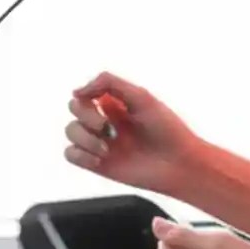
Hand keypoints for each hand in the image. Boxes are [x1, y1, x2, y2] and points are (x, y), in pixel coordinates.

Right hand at [66, 72, 204, 195]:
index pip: (87, 91)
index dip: (85, 94)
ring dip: (85, 138)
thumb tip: (77, 91)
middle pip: (75, 109)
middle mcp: (107, 121)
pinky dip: (81, 155)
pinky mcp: (98, 164)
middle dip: (87, 116)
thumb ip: (109, 84)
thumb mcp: (141, 97)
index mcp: (117, 103)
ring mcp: (102, 142)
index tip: (95, 100)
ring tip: (107, 148)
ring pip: (71, 131)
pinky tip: (101, 158)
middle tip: (106, 126)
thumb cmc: (168, 130)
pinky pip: (71, 155)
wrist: (179, 165)